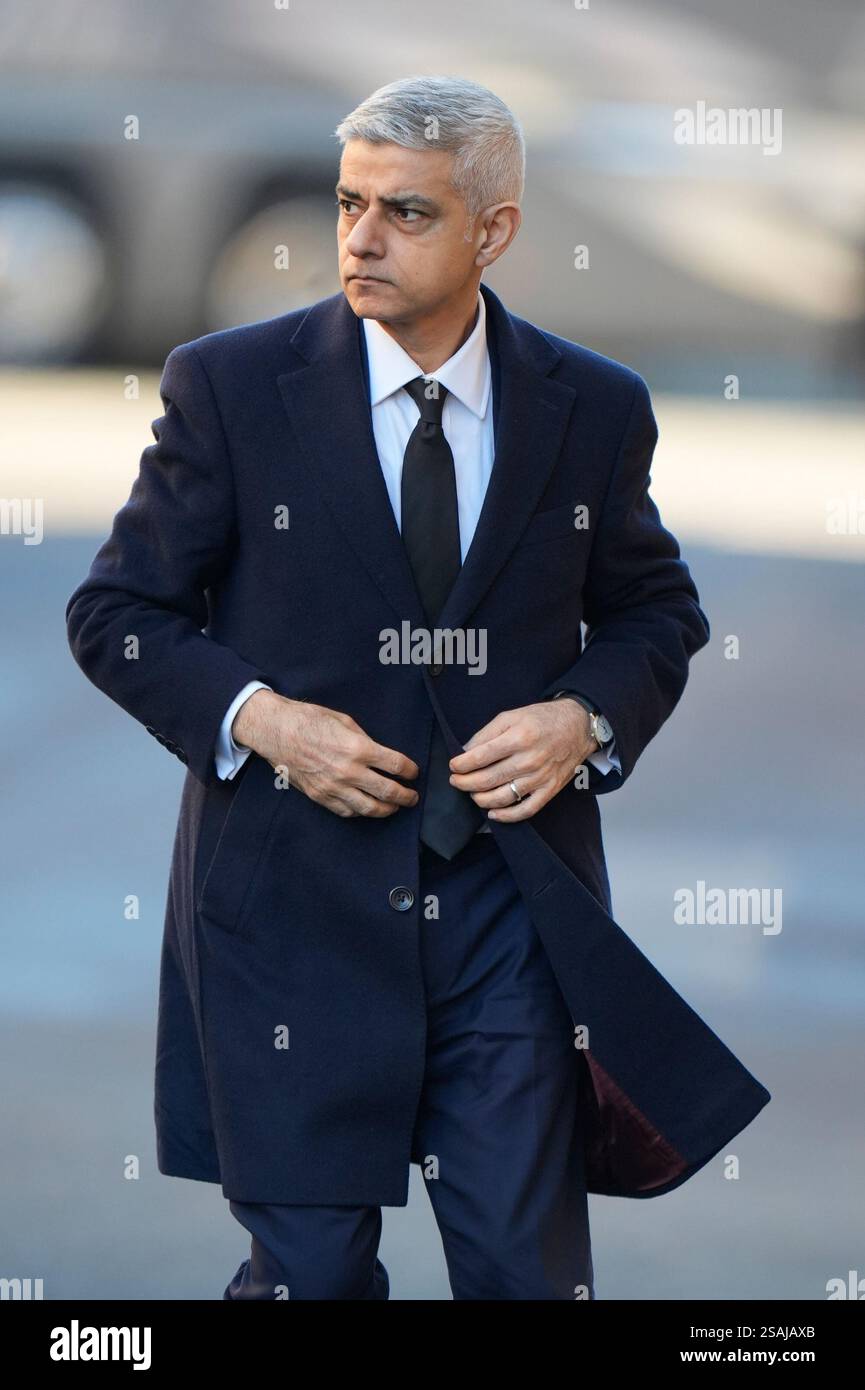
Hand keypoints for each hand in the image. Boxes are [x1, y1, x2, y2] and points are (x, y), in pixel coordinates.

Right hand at [232, 690, 419, 818]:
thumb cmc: (309, 720)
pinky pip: (346, 811)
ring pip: (369, 808)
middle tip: (412, 797)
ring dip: (387, 809)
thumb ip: (365, 740)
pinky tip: (367, 807)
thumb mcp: (344, 721)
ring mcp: (333, 787)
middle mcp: (348, 771)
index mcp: (358, 748)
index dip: (409, 771)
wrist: (276, 731)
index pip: (395, 765)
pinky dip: (360, 812)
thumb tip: (379, 755)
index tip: (413, 772)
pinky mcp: (320, 796)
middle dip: (405, 796)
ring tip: (394, 807)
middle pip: (387, 792)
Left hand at [448, 700, 597, 822]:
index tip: (453, 766)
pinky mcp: (550, 790)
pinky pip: (525, 810)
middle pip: (487, 779)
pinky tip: (492, 813)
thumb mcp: (512, 716)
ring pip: (502, 797)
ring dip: (480, 799)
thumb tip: (465, 752)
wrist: (577, 727)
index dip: (461, 765)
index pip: (480, 757)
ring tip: (472, 793)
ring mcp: (540, 777)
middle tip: (456, 781)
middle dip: (465, 783)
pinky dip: (506, 816)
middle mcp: (529, 760)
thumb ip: (487, 733)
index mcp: (519, 738)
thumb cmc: (542, 719)